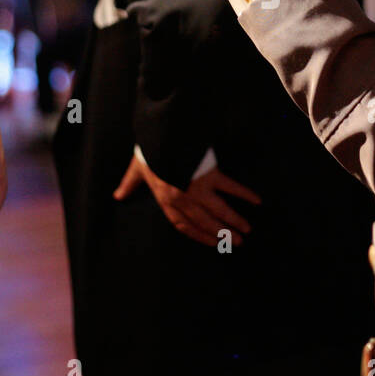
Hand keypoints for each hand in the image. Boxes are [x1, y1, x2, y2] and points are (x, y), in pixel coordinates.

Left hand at [113, 152, 261, 246]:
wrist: (161, 133)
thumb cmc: (149, 150)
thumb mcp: (136, 168)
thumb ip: (130, 184)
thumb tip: (118, 196)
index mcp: (166, 199)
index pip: (183, 225)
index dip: (199, 236)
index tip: (214, 242)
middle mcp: (182, 199)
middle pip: (205, 222)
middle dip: (222, 233)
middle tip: (238, 242)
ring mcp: (197, 188)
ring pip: (219, 211)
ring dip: (234, 221)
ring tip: (247, 230)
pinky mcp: (210, 174)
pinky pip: (230, 188)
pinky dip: (244, 194)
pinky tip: (256, 201)